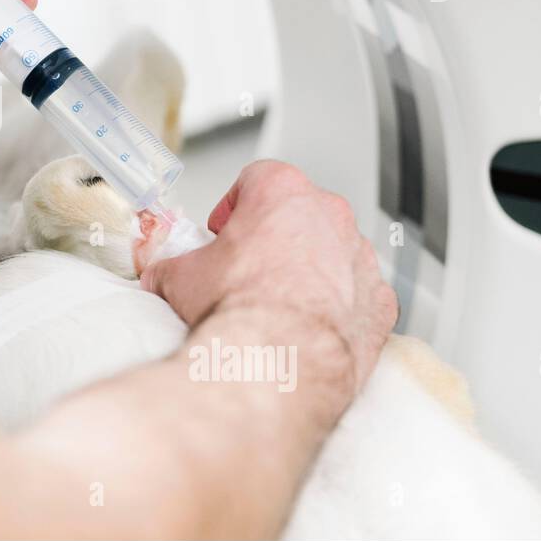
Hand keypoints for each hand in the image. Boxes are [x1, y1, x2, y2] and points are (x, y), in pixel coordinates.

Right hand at [140, 160, 397, 393]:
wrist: (276, 362)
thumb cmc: (237, 310)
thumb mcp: (178, 277)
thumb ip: (172, 266)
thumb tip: (161, 276)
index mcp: (282, 192)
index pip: (256, 178)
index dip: (234, 206)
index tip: (224, 231)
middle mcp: (329, 215)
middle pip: (299, 211)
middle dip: (274, 235)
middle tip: (246, 267)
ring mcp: (360, 255)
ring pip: (334, 251)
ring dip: (309, 268)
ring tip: (277, 302)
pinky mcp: (380, 299)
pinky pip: (359, 293)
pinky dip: (339, 305)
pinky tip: (309, 326)